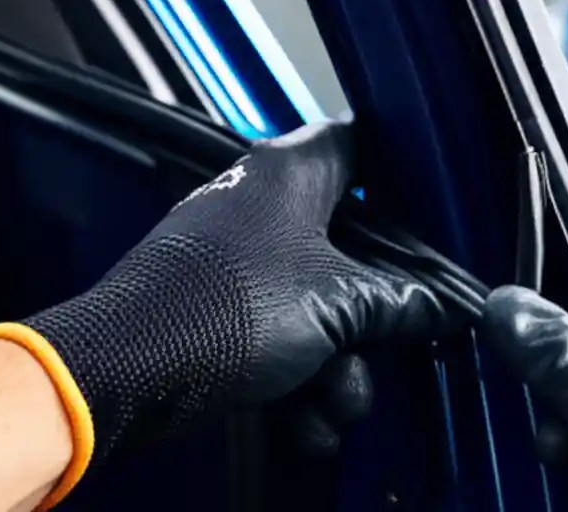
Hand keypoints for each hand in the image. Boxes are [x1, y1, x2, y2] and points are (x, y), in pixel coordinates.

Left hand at [18, 122, 447, 462]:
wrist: (124, 371)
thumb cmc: (228, 309)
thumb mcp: (340, 307)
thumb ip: (400, 303)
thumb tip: (443, 308)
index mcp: (292, 173)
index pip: (360, 145)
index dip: (401, 177)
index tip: (432, 218)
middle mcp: (263, 203)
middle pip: (349, 246)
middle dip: (373, 315)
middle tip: (393, 346)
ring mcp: (237, 257)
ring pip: (316, 304)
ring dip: (338, 367)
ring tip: (335, 407)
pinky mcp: (217, 307)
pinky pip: (278, 337)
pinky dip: (297, 381)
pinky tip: (305, 424)